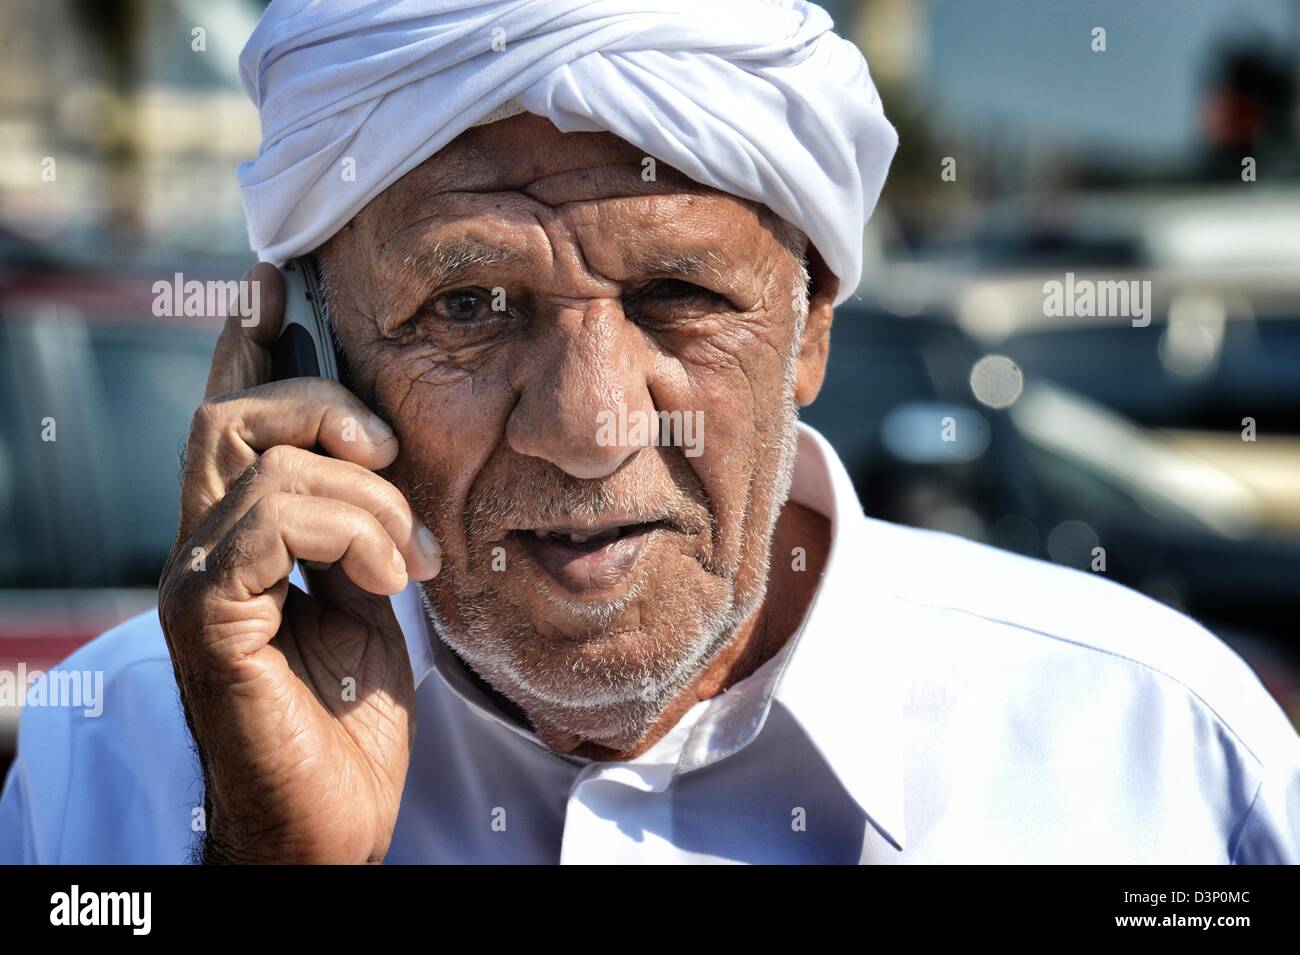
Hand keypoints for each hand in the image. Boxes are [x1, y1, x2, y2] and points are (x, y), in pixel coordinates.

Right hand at [157, 263, 441, 863]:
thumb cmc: (354, 716)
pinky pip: (264, 522)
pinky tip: (387, 580)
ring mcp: (199, 581)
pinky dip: (347, 534)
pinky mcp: (206, 620)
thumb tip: (381, 455)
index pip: (237, 418)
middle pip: (235, 415)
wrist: (334, 819)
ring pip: (262, 459)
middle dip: (326, 405)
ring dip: (368, 498)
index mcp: (250, 535)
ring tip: (410, 560)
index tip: (277, 280)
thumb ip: (364, 524)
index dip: (252, 344)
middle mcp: (208, 546)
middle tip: (391, 452)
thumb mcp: (374, 596)